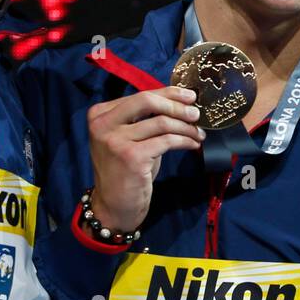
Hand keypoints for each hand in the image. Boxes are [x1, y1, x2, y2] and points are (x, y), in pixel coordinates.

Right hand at [86, 86, 204, 230]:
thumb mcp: (130, 139)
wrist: (114, 206)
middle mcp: (103, 124)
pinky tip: (193, 144)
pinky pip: (167, 141)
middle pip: (147, 101)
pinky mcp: (131, 157)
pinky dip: (185, 141)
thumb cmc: (125, 170)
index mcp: (100, 114)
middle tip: (196, 113)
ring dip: (186, 127)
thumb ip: (144, 119)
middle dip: (177, 105)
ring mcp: (115, 141)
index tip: (189, 96)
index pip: (139, 95)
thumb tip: (180, 102)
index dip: (168, 93)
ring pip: (161, 122)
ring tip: (198, 133)